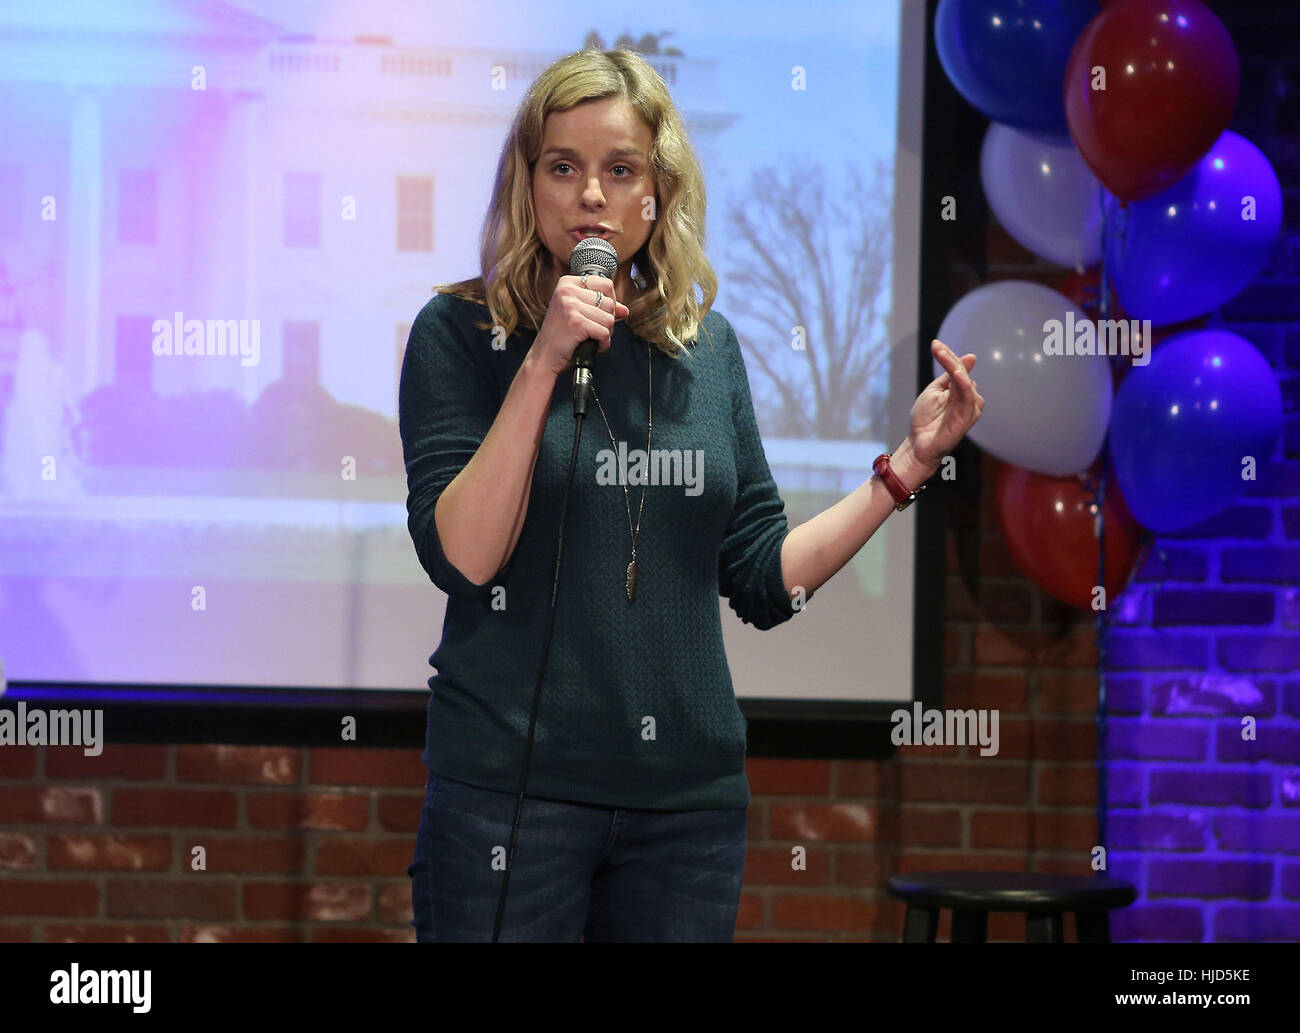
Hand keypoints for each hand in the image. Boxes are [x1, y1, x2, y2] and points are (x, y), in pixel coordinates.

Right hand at [528, 275, 629, 378]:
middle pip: (610, 302)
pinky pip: (605, 333)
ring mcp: (570, 306)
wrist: (544, 357)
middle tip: (590, 329)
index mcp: (567, 283)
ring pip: (610, 318)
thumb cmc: (561, 336)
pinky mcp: (577, 323)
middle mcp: (567, 291)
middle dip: (606, 320)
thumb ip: (602, 308)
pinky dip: (602, 344)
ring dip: (604, 333)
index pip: (606, 284)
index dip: (610, 301)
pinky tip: (590, 345)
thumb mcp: (579, 315)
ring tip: (588, 337)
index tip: (598, 314)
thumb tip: (625, 310)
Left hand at [905, 339, 984, 469]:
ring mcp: (970, 407)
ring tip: (943, 356)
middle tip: (936, 348)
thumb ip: (949, 375)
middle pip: (962, 372)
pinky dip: (963, 384)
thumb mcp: (934, 391)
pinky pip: (969, 397)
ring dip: (955, 367)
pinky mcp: (968, 417)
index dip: (947, 355)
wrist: (918, 444)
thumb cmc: (925, 420)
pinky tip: (957, 374)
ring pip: (966, 382)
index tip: (935, 344)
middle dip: (949, 359)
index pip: (957, 368)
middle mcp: (968, 397)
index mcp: (959, 390)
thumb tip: (970, 357)